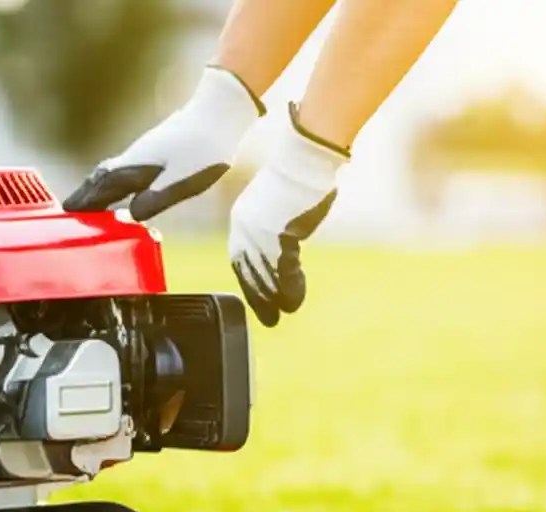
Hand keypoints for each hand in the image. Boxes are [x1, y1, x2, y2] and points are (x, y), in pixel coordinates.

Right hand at [64, 66, 263, 220]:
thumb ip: (153, 200)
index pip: (99, 189)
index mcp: (133, 168)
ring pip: (108, 172)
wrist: (218, 111)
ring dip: (96, 188)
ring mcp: (140, 152)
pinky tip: (118, 187)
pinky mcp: (151, 150)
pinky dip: (110, 181)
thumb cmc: (202, 148)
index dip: (83, 203)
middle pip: (99, 179)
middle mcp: (130, 158)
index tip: (66, 215)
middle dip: (84, 195)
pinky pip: (120, 169)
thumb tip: (130, 215)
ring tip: (88, 203)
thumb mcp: (181, 181)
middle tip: (69, 212)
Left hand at [229, 105, 348, 326]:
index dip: (250, 282)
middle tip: (268, 319)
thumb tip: (284, 240)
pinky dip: (288, 289)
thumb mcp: (278, 204)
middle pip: (248, 272)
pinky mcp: (278, 236)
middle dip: (258, 298)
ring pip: (264, 275)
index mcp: (242, 220)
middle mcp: (245, 229)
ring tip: (282, 315)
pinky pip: (282, 270)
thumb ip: (276, 225)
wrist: (304, 158)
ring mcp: (260, 233)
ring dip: (273, 298)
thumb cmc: (299, 175)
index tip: (257, 298)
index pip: (241, 260)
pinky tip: (294, 302)